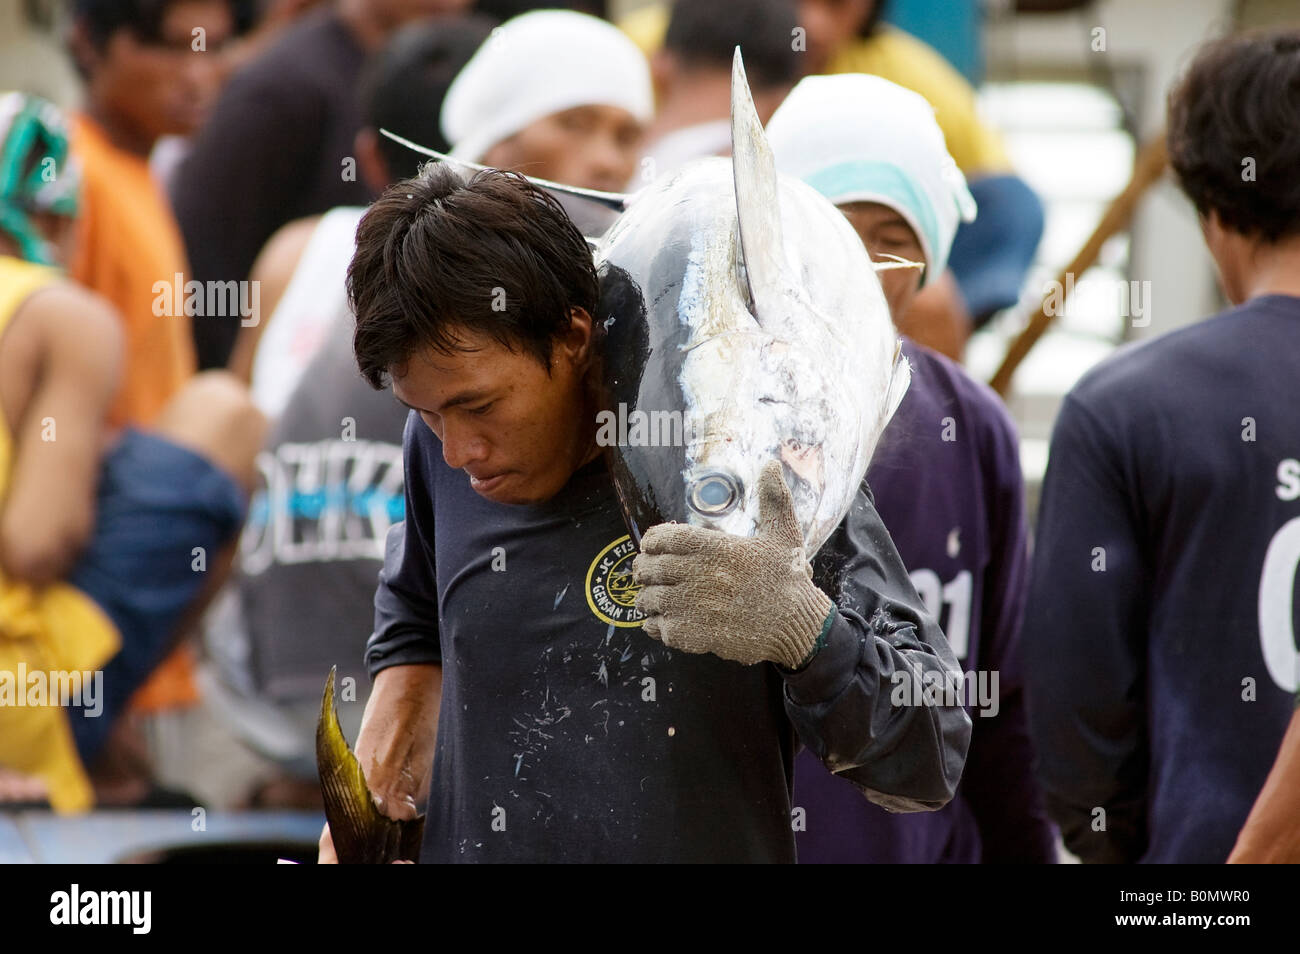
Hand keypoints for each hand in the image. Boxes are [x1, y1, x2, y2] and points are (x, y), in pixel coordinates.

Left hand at [632, 460, 834, 668]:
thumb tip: (771, 463)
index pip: (662, 538)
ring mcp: (693, 606)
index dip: (651, 542)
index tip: (651, 548)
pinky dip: (654, 624)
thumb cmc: (788, 578)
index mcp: (715, 547)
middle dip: (643, 570)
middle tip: (646, 574)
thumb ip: (773, 498)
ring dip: (647, 598)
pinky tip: (663, 620)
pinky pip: (656, 627)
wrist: (798, 625)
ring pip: (648, 599)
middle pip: (649, 568)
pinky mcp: (692, 635)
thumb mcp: (784, 533)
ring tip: (654, 598)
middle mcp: (700, 574)